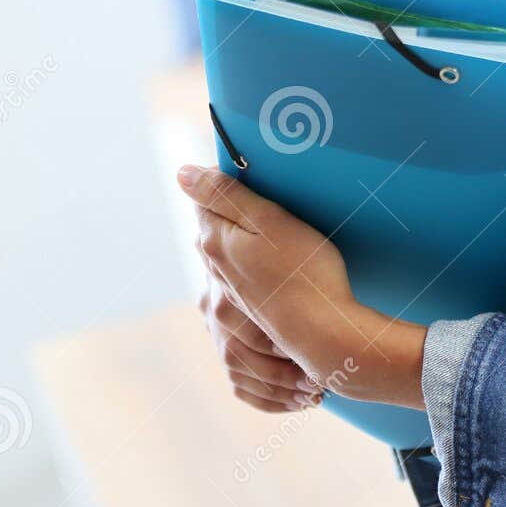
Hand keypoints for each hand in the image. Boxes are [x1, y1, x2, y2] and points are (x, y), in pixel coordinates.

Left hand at [179, 164, 359, 385]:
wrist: (322, 332)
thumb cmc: (302, 271)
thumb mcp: (267, 219)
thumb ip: (223, 194)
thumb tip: (182, 174)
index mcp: (214, 242)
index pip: (204, 200)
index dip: (226, 183)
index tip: (256, 180)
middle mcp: (214, 271)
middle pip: (214, 229)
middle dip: (233, 214)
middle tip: (270, 206)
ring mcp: (230, 296)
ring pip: (228, 257)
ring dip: (244, 243)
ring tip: (278, 238)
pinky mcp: (249, 314)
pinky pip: (242, 282)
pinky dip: (256, 270)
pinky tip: (279, 271)